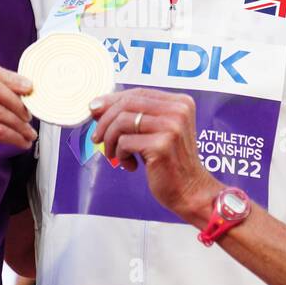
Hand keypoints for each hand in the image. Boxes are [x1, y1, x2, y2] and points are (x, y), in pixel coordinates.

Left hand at [88, 88, 220, 222]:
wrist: (190, 191)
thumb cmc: (170, 162)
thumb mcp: (155, 132)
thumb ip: (134, 116)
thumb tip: (97, 106)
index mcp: (180, 103)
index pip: (138, 93)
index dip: (112, 100)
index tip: (94, 110)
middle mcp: (178, 111)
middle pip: (127, 104)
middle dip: (105, 121)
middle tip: (97, 138)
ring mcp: (171, 127)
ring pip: (122, 122)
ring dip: (110, 140)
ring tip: (115, 154)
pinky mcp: (161, 145)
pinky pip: (124, 142)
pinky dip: (120, 155)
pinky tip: (130, 165)